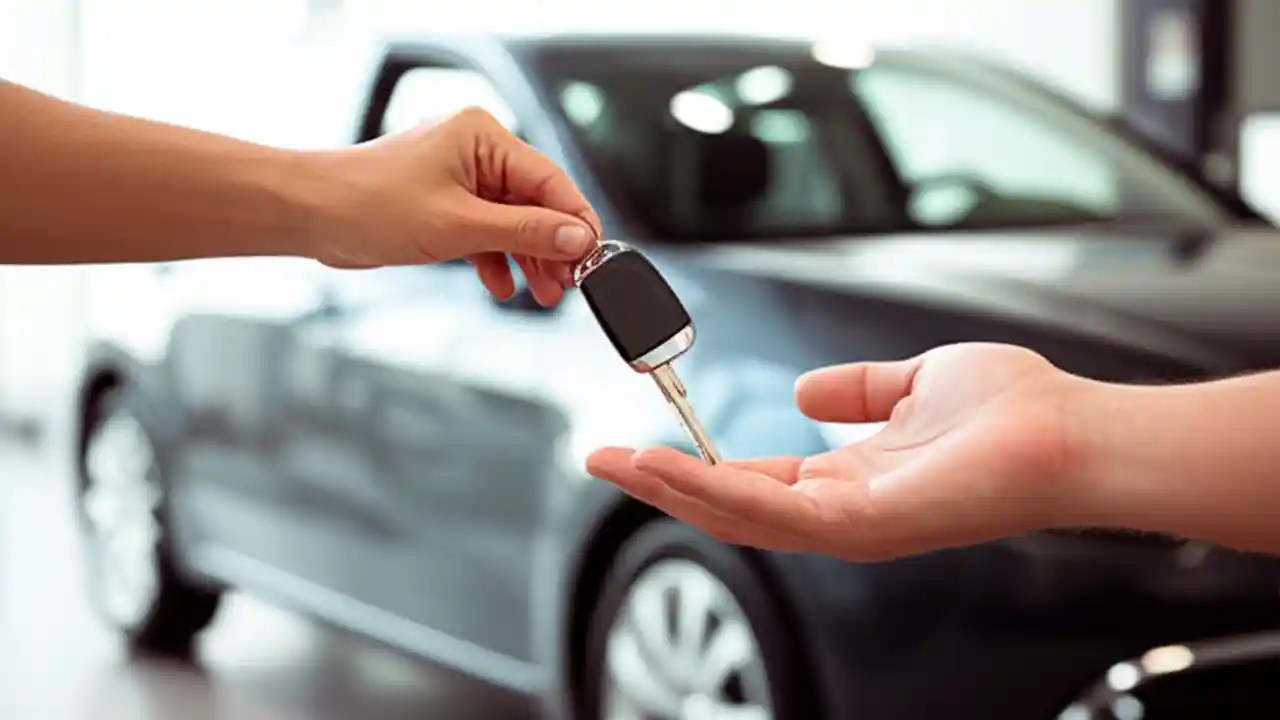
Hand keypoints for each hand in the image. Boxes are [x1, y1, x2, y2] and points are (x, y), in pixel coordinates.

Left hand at [306, 107, 601, 306]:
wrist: (310, 214)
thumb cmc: (367, 203)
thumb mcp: (458, 225)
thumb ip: (524, 233)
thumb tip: (576, 238)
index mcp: (483, 137)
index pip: (549, 179)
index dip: (576, 221)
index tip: (594, 257)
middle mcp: (475, 151)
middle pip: (535, 203)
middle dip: (551, 247)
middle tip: (567, 285)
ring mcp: (459, 178)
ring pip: (512, 222)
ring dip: (527, 259)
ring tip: (541, 293)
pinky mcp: (444, 204)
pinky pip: (486, 232)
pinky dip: (495, 259)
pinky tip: (500, 285)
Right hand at [588, 343, 1086, 560]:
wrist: (1070, 430)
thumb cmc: (1014, 410)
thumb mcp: (915, 382)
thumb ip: (859, 390)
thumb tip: (805, 391)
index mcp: (851, 480)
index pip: (756, 481)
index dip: (696, 464)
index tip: (646, 443)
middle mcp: (842, 512)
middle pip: (732, 506)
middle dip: (662, 485)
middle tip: (599, 462)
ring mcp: (850, 526)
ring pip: (737, 515)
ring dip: (669, 489)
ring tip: (614, 464)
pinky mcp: (860, 525)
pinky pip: (769, 510)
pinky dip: (711, 488)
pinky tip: (669, 466)